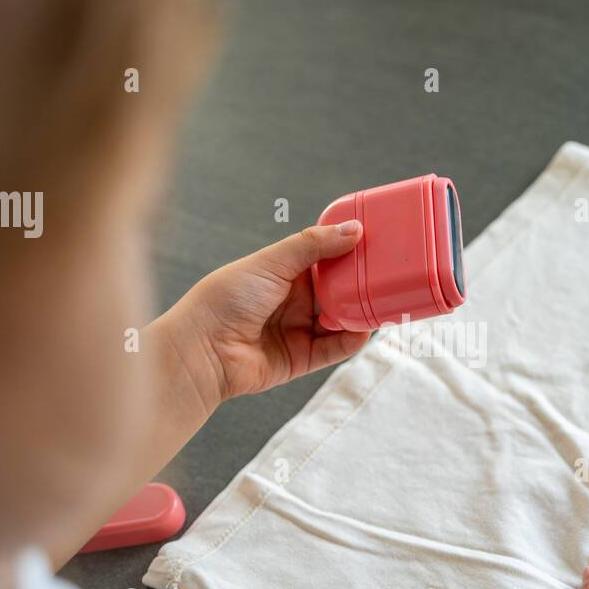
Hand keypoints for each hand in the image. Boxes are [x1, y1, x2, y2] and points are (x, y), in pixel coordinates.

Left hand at [163, 220, 369, 410]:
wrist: (201, 350)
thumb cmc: (225, 300)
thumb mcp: (270, 262)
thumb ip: (313, 245)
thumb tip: (353, 229)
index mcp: (281, 272)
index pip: (322, 258)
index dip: (346, 251)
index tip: (374, 242)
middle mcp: (290, 301)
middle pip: (335, 290)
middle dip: (358, 283)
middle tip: (387, 273)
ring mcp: (296, 330)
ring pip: (338, 320)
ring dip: (358, 313)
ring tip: (383, 303)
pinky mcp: (299, 359)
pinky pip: (332, 349)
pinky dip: (350, 341)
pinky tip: (365, 330)